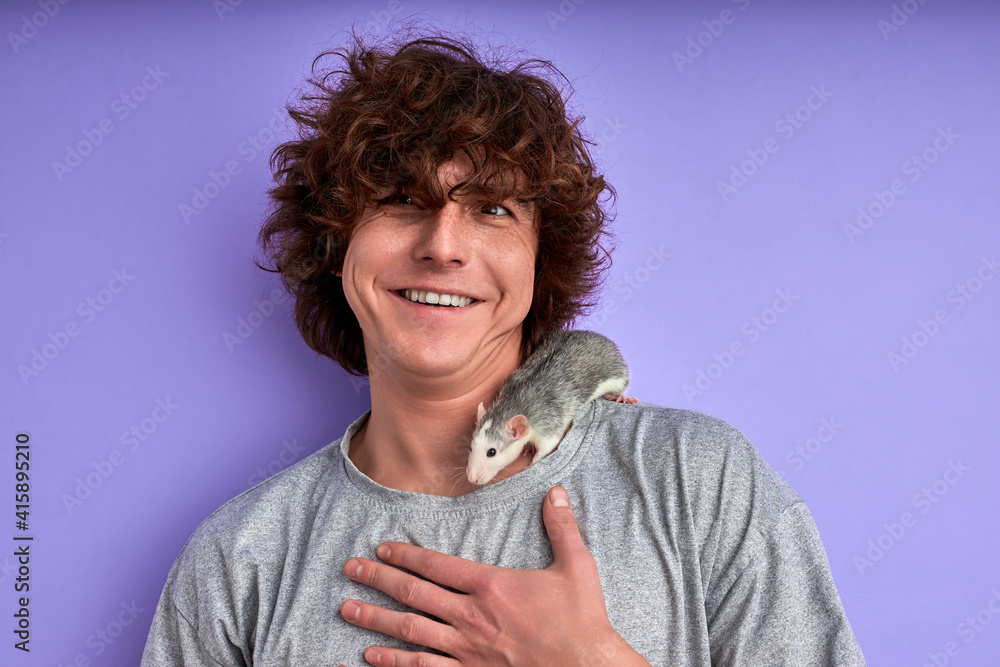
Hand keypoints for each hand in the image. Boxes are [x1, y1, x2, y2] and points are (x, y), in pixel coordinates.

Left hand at [337, 486, 648, 665]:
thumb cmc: (582, 622)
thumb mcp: (577, 567)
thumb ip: (562, 528)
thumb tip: (557, 493)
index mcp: (491, 586)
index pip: (437, 565)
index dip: (407, 555)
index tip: (383, 548)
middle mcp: (470, 616)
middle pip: (414, 594)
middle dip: (379, 579)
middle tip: (351, 570)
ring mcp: (466, 651)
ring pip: (410, 632)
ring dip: (375, 619)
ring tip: (347, 610)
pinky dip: (393, 664)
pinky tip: (370, 658)